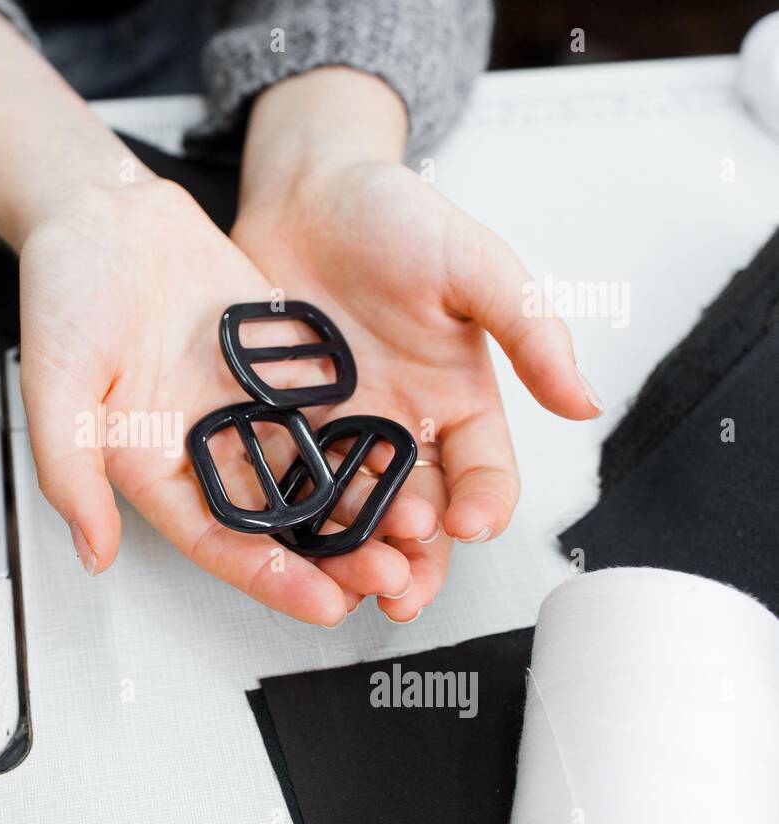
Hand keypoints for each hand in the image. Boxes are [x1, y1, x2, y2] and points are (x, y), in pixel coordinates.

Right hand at [21, 178, 439, 625]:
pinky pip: (326, 412)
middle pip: (275, 519)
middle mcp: (202, 446)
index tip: (322, 604)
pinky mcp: (274, 369)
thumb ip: (72, 471)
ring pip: (312, 471)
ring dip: (358, 505)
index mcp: (149, 467)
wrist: (105, 212)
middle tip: (388, 578)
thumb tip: (91, 554)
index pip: (216, 540)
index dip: (268, 577)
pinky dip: (362, 437)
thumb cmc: (67, 292)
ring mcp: (242, 408)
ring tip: (410, 530)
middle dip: (331, 555)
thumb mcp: (56, 386)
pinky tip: (407, 454)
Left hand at [230, 160, 602, 622]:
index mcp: (460, 403)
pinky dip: (288, 517)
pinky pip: (288, 483)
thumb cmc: (398, 219)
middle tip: (396, 585)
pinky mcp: (282, 426)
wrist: (309, 194)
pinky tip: (280, 543)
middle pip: (418, 515)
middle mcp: (402, 429)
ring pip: (352, 513)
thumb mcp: (476, 266)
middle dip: (412, 557)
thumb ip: (529, 331)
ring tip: (342, 582)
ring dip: (352, 553)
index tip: (469, 526)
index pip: (486, 477)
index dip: (484, 508)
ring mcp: (340, 432)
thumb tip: (586, 402)